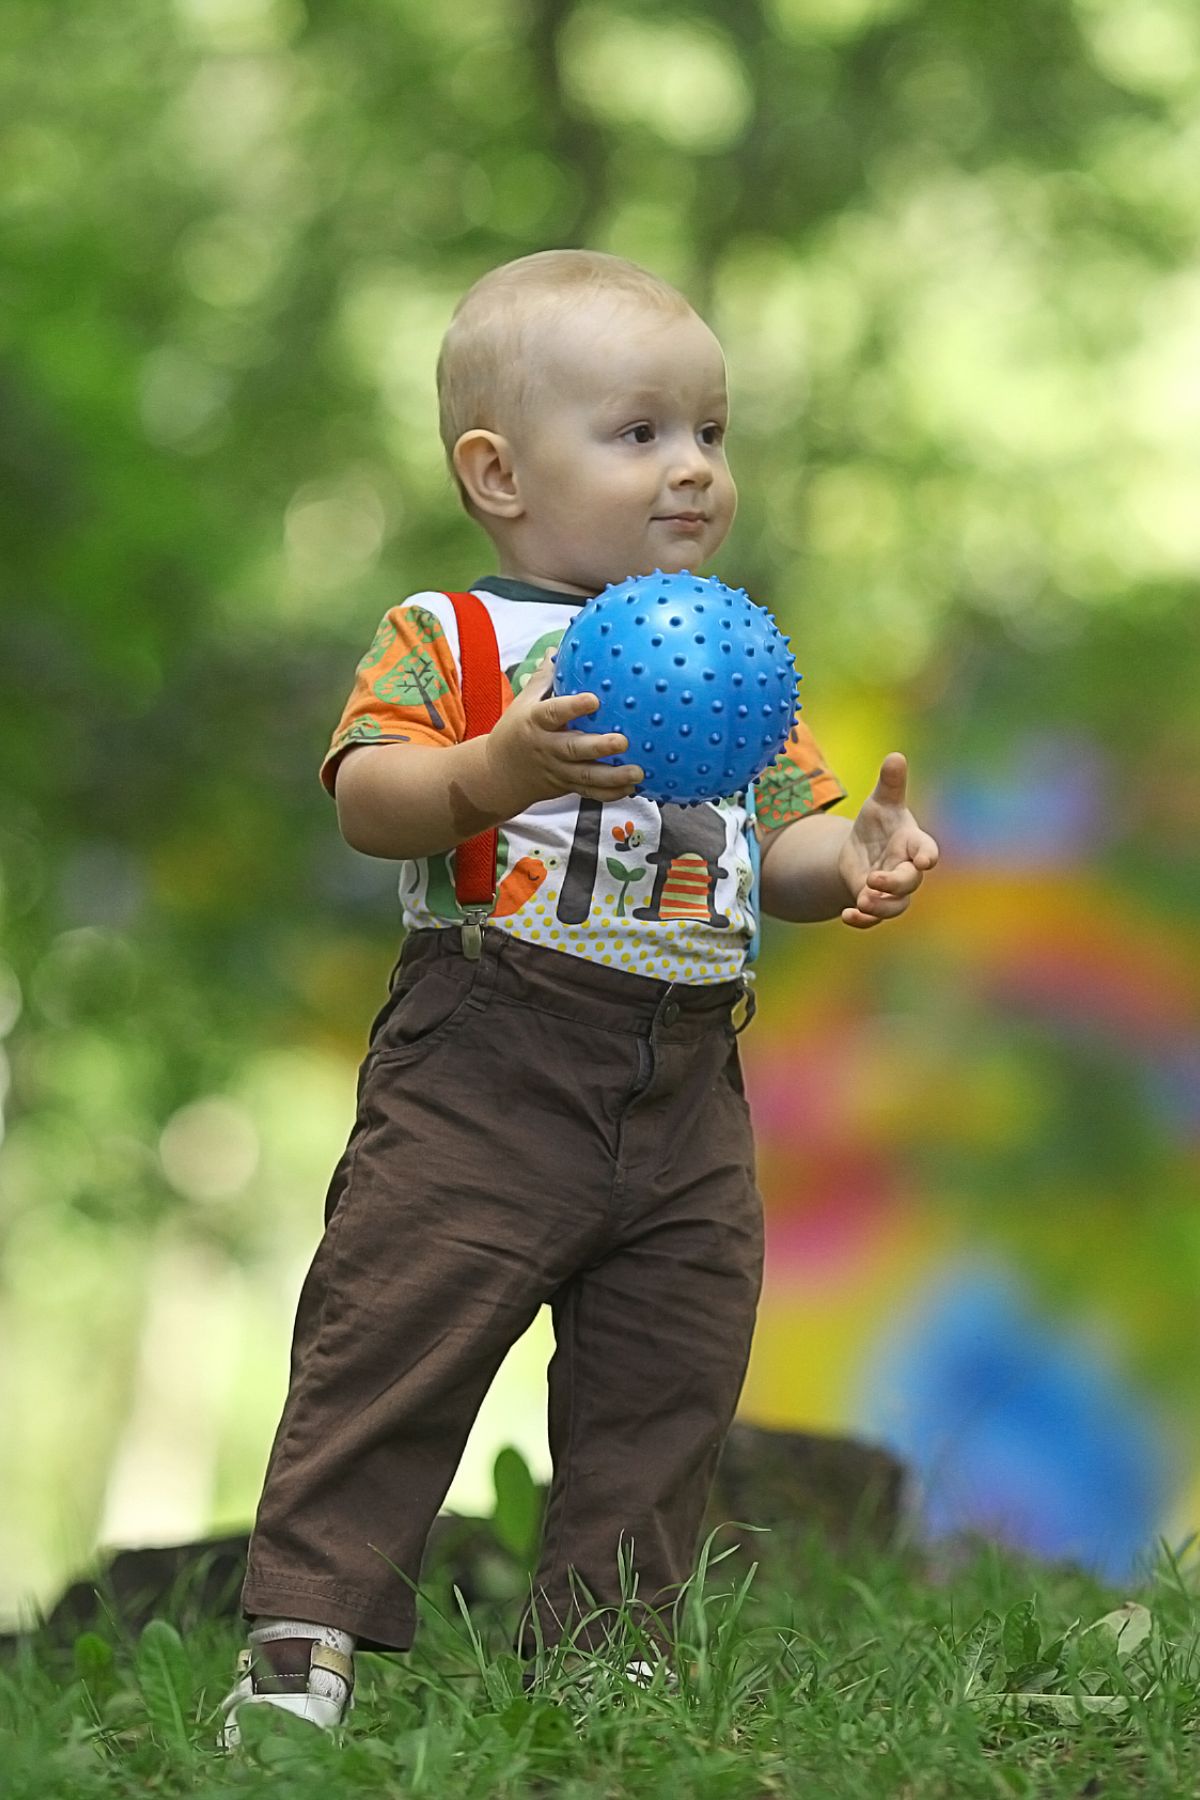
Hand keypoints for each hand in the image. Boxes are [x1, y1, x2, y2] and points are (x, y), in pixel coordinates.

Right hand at [483, 652, 644, 813]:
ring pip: (586, 776)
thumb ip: (544, 678)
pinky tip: (633, 788)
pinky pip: (590, 793)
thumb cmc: (516, 731)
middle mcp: (547, 748)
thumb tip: (559, 647)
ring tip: (637, 771)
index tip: (594, 699)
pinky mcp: (567, 786)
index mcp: (535, 723)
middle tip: (623, 741)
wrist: (498, 774)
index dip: (572, 707)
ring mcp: (558, 770)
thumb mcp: (523, 703)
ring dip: (613, 776)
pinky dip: (611, 793)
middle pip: (573, 749)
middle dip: (599, 747)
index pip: (553, 713)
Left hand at [836, 752, 939, 928]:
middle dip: (895, 884)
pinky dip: (862, 921)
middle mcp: (906, 869)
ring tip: (861, 903)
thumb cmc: (878, 823)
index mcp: (913, 843)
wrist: (861, 849)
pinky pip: (874, 919)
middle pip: (910, 882)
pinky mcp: (875, 903)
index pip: (927, 850)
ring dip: (880, 907)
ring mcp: (892, 890)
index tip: (925, 861)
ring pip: (896, 906)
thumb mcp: (880, 802)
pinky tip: (846, 915)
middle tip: (873, 880)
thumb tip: (895, 756)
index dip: (927, 855)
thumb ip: (890, 784)